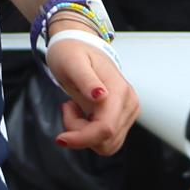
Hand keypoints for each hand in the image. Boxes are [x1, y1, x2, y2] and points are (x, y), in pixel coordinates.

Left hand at [43, 17, 138, 155]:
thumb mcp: (72, 63)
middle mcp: (129, 104)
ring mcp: (128, 111)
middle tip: (68, 107)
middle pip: (106, 141)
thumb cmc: (72, 52)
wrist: (80, 45)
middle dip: (80, 133)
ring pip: (106, 144)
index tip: (60, 137)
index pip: (106, 129)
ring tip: (74, 107)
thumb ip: (86, 80)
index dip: (82, 139)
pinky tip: (82, 112)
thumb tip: (100, 95)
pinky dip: (89, 132)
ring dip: (84, 133)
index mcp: (119, 91)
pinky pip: (106, 139)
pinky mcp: (123, 117)